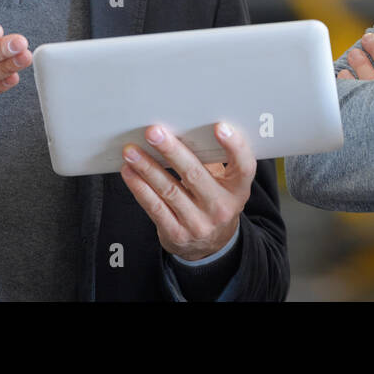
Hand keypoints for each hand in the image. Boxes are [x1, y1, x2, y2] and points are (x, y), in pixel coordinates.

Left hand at [120, 122, 254, 261]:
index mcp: (238, 190)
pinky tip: (130, 172)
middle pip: (195, 174)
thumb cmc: (215, 201)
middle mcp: (221, 207)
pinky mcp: (176, 234)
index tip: (220, 127)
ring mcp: (198, 223)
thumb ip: (212, 160)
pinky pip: (154, 207)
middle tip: (154, 132)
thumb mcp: (224, 184)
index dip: (235, 147)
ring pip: (169, 190)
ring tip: (132, 151)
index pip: (243, 167)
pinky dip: (140, 187)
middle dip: (171, 151)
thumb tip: (185, 128)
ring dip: (147, 168)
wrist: (210, 246)